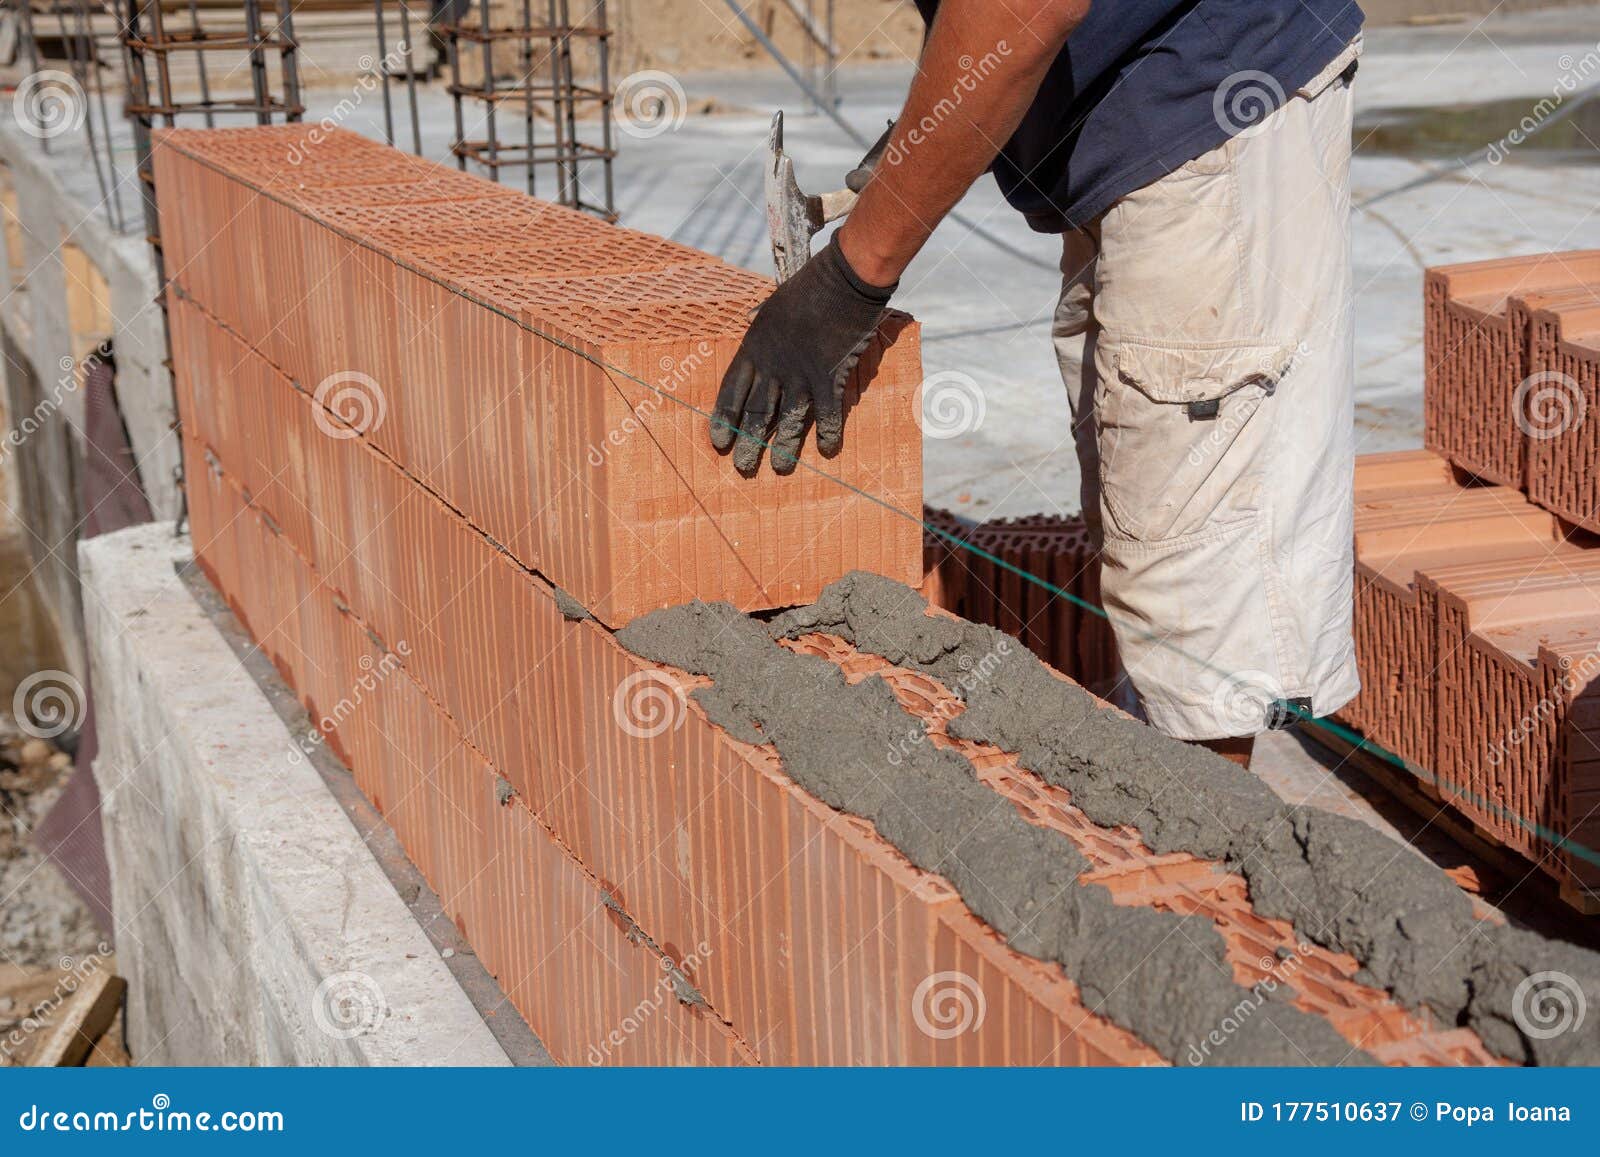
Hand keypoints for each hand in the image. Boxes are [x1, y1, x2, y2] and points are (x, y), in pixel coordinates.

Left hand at [709, 234, 893, 474]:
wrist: (840, 281)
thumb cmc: (807, 289)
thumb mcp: (772, 309)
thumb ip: (764, 334)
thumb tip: (757, 342)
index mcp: (754, 348)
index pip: (731, 391)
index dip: (724, 419)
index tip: (718, 443)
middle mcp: (773, 366)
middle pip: (756, 413)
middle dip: (749, 443)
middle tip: (743, 468)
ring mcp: (801, 374)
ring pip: (787, 420)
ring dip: (784, 447)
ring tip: (780, 469)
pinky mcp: (829, 376)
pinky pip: (826, 413)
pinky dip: (828, 433)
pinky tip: (827, 450)